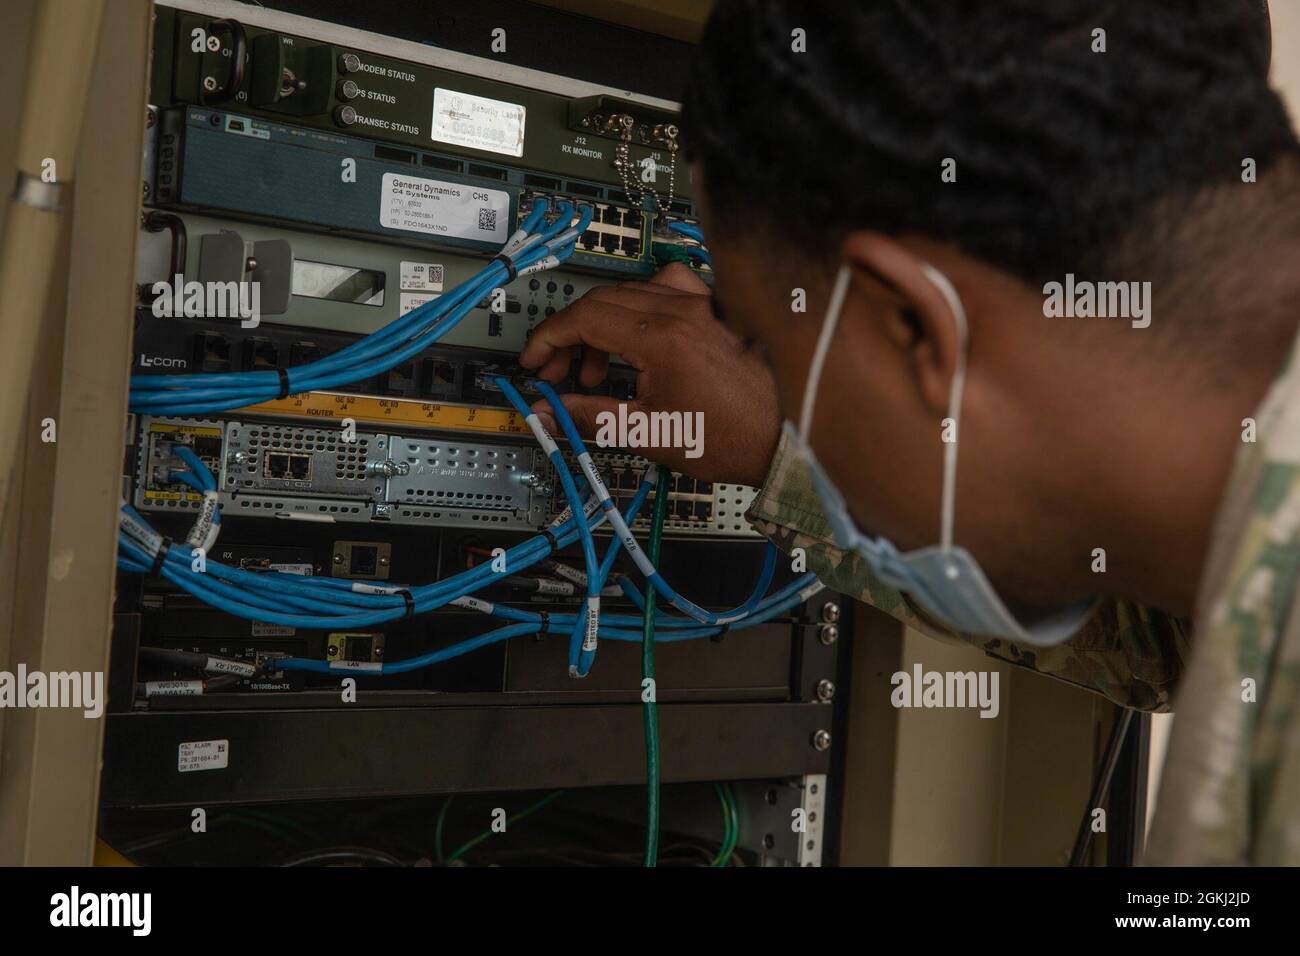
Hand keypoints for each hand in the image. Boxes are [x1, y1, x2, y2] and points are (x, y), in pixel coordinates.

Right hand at [518, 263, 780, 485]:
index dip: (549, 338)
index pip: (584, 317)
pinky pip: (673, 288)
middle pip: (603, 301)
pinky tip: (645, 333)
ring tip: (601, 367)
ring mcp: (706, 307)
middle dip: (570, 336)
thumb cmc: (734, 439)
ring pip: (633, 292)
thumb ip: (590, 416)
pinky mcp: (721, 312)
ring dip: (605, 322)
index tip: (535, 360)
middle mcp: (684, 311)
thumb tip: (548, 412)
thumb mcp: (649, 433)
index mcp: (662, 338)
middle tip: (559, 375)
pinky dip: (646, 305)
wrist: (789, 441)